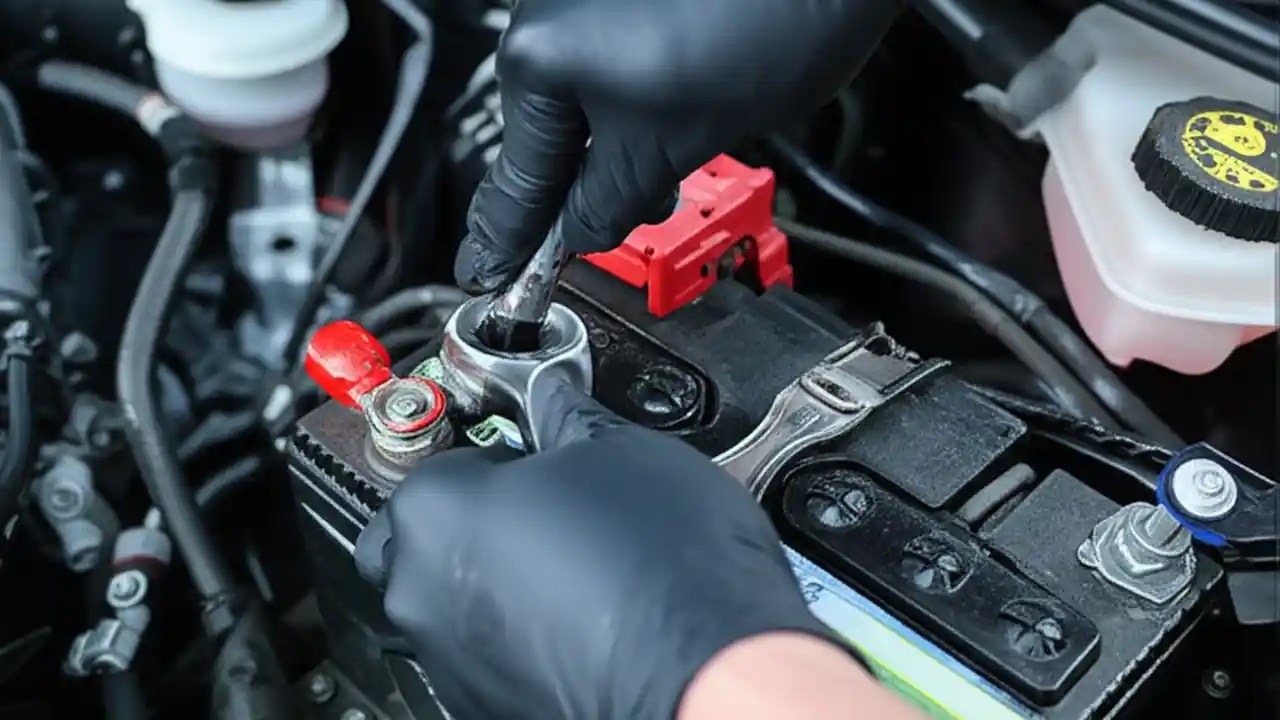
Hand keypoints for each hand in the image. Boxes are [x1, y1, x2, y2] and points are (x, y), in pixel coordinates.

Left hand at [354, 386, 841, 718]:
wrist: (705, 671)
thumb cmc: (666, 569)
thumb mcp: (618, 447)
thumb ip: (563, 416)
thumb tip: (554, 400)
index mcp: (437, 511)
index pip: (441, 462)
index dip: (498, 457)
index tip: (536, 461)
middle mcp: (421, 590)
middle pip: (420, 539)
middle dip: (469, 522)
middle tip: (540, 512)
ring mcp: (447, 657)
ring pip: (448, 603)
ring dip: (491, 581)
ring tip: (571, 569)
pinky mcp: (481, 704)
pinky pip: (482, 655)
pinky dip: (514, 635)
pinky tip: (577, 618)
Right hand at [455, 0, 905, 290]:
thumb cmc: (770, 19)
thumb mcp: (673, 146)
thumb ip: (608, 201)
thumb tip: (573, 234)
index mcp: (542, 59)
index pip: (519, 181)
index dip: (508, 242)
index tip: (488, 274)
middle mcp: (548, 19)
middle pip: (547, 141)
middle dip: (576, 196)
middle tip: (571, 249)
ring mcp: (586, 2)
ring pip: (584, 109)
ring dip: (615, 155)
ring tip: (658, 177)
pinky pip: (611, 72)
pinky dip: (637, 111)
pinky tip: (673, 125)